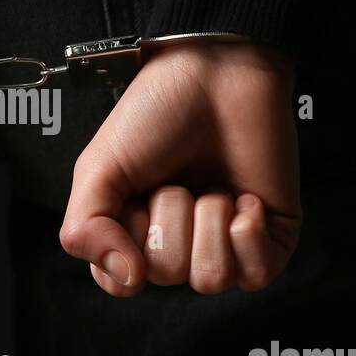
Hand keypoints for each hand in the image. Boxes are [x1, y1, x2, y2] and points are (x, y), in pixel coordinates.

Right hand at [60, 39, 300, 296]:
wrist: (218, 74)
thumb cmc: (157, 114)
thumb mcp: (98, 170)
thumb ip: (85, 230)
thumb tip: (128, 279)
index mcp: (131, 234)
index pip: (120, 281)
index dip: (123, 242)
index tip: (131, 198)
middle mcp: (178, 245)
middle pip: (165, 274)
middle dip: (169, 215)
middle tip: (175, 178)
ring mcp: (224, 245)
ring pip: (210, 278)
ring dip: (208, 221)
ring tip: (211, 184)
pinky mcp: (270, 239)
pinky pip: (255, 273)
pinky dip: (248, 233)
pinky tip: (244, 198)